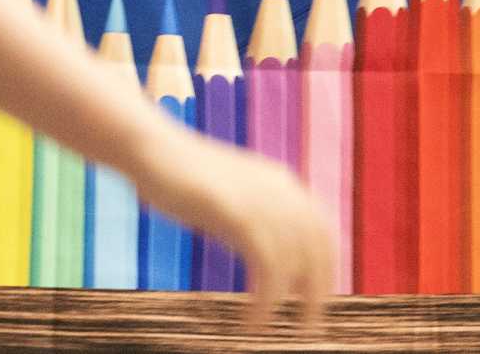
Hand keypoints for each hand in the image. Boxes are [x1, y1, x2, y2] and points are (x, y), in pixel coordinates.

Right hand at [133, 127, 334, 331]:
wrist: (153, 149)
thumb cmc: (186, 179)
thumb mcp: (233, 199)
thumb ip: (258, 222)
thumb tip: (276, 263)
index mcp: (283, 183)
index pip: (322, 232)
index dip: (326, 270)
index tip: (317, 303)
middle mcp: (280, 189)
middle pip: (317, 247)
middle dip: (317, 292)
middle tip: (306, 330)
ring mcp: (260, 198)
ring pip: (293, 260)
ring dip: (286, 303)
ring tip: (266, 330)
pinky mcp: (237, 211)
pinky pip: (266, 264)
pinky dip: (264, 299)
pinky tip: (251, 320)